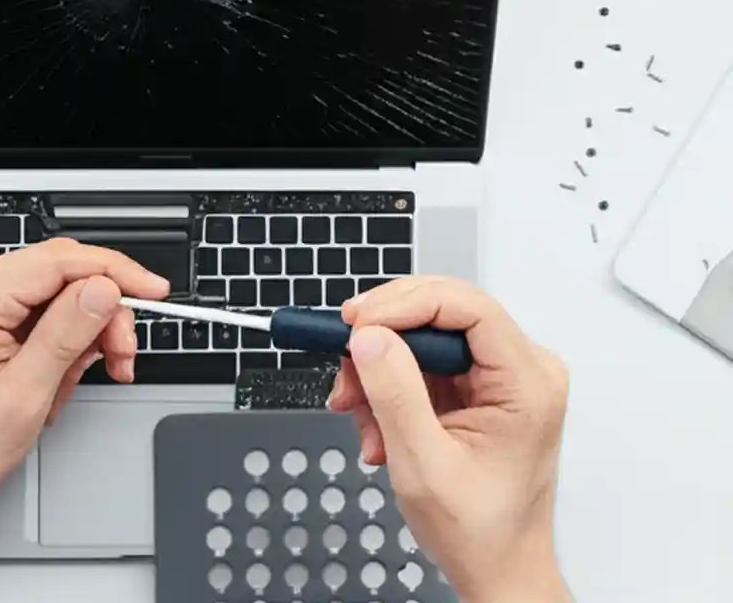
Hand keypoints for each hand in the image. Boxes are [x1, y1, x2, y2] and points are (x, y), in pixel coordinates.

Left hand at [0, 239, 168, 534]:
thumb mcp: (26, 393)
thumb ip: (68, 333)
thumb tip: (104, 289)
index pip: (62, 260)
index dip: (116, 272)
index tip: (153, 293)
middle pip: (63, 273)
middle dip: (101, 313)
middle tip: (121, 356)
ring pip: (56, 294)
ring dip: (82, 333)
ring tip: (76, 380)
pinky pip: (38, 313)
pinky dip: (61, 342)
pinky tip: (58, 377)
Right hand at [328, 277, 570, 602]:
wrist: (496, 568)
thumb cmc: (479, 531)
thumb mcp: (423, 463)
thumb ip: (395, 393)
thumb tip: (368, 337)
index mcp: (527, 383)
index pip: (466, 307)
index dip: (404, 303)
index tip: (356, 322)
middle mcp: (522, 370)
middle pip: (441, 315)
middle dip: (382, 341)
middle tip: (343, 365)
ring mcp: (500, 379)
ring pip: (423, 339)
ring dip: (379, 373)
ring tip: (359, 416)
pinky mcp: (478, 390)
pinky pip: (422, 365)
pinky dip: (388, 390)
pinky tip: (377, 427)